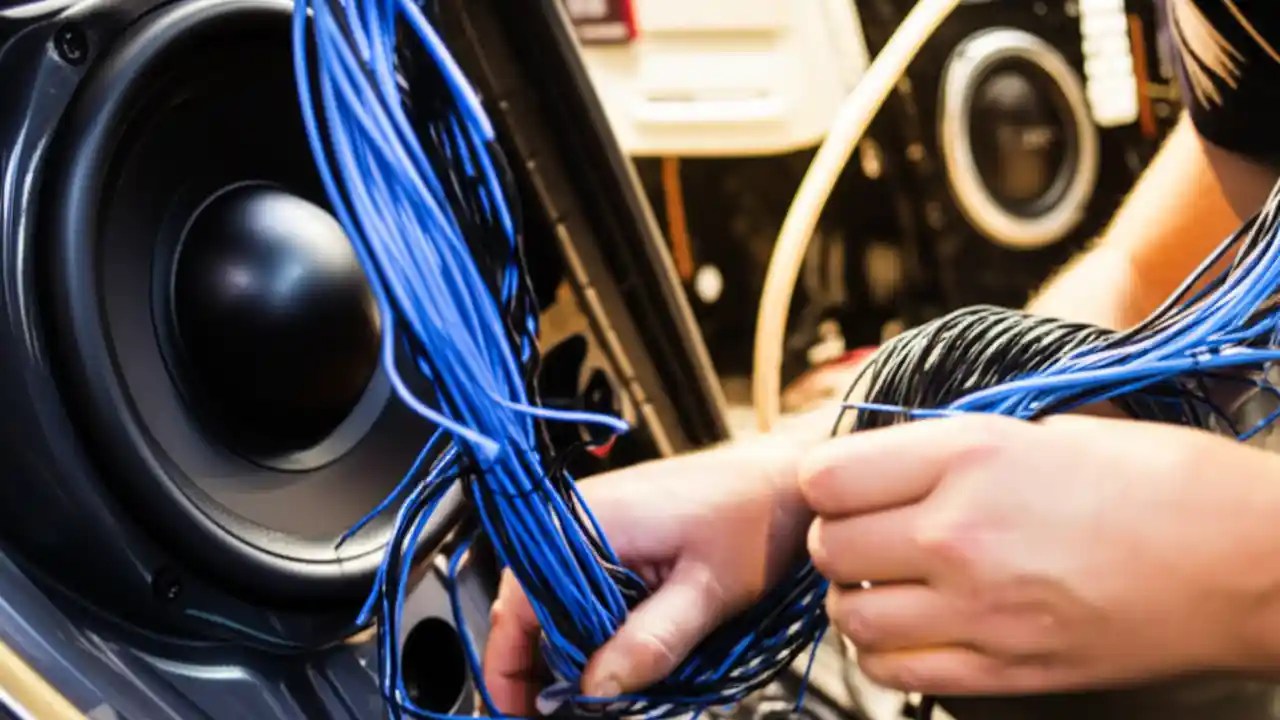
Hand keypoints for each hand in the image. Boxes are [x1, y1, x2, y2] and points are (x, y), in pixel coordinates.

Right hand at [482, 437, 813, 714]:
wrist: (791, 481)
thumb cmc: (757, 519)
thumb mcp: (709, 591)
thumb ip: (651, 641)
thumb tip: (593, 689)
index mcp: (585, 523)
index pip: (518, 604)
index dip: (511, 664)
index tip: (519, 712)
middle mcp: (576, 517)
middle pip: (531, 606)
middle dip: (545, 663)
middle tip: (573, 710)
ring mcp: (592, 521)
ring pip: (558, 601)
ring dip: (574, 646)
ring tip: (603, 687)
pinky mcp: (613, 531)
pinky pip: (584, 587)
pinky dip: (597, 624)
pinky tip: (624, 648)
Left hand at [801, 414, 1279, 695]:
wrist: (1247, 561)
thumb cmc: (1161, 481)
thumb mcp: (1046, 430)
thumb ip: (955, 452)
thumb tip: (890, 466)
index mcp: (968, 458)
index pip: (825, 478)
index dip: (825, 481)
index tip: (843, 484)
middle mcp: (959, 533)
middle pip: (827, 547)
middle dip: (836, 538)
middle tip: (867, 532)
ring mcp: (979, 609)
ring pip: (850, 615)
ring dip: (855, 597)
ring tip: (888, 582)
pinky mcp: (1005, 669)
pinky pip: (895, 670)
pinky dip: (884, 650)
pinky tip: (910, 628)